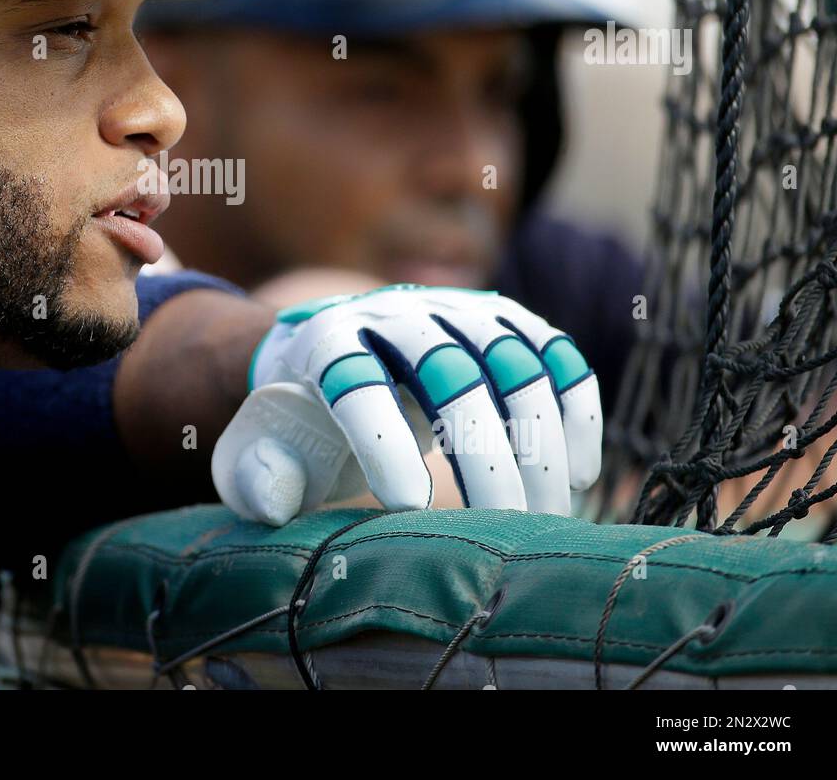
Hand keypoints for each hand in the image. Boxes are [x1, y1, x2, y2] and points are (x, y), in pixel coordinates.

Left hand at [210, 285, 602, 525]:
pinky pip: (556, 355)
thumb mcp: (261, 451)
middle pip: (447, 372)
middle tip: (504, 527)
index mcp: (325, 341)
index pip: (353, 380)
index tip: (405, 505)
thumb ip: (258, 476)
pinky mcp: (507, 320)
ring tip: (550, 515)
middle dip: (482, 454)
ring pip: (513, 361)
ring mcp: (457, 309)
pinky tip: (578, 473)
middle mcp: (395, 312)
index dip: (380, 439)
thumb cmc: (301, 422)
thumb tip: (280, 496)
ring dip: (540, 441)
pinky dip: (576, 410)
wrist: (338, 358)